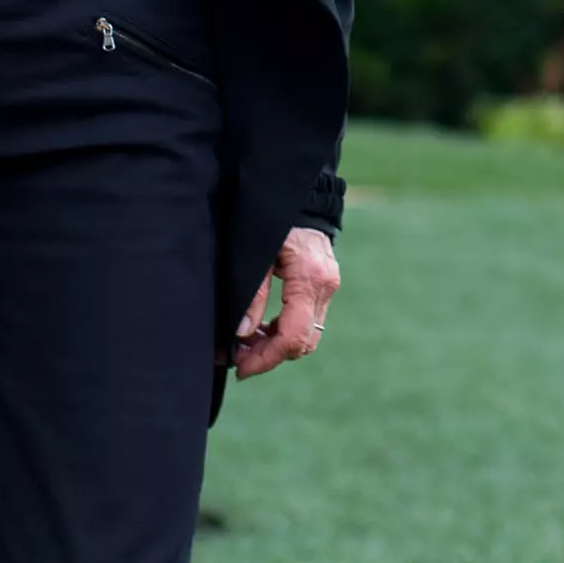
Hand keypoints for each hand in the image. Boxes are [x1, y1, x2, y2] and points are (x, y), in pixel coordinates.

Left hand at [233, 226, 337, 380]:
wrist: (299, 194)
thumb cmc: (273, 219)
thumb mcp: (256, 254)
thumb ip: (252, 295)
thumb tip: (241, 334)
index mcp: (310, 280)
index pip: (293, 337)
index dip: (265, 359)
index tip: (239, 368)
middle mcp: (325, 287)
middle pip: (303, 342)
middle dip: (269, 357)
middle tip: (236, 360)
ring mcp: (328, 287)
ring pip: (307, 336)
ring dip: (276, 346)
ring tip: (243, 346)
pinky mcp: (323, 286)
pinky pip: (307, 321)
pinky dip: (284, 331)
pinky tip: (260, 330)